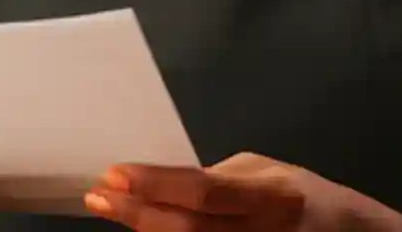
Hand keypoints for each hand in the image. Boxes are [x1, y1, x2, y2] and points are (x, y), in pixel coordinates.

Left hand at [83, 152, 401, 231]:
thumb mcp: (266, 175)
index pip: (203, 193)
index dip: (156, 184)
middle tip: (97, 196)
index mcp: (270, 198)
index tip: (113, 174)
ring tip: (112, 211)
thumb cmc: (305, 198)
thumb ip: (219, 180)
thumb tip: (164, 182)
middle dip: (137, 213)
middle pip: (188, 231)